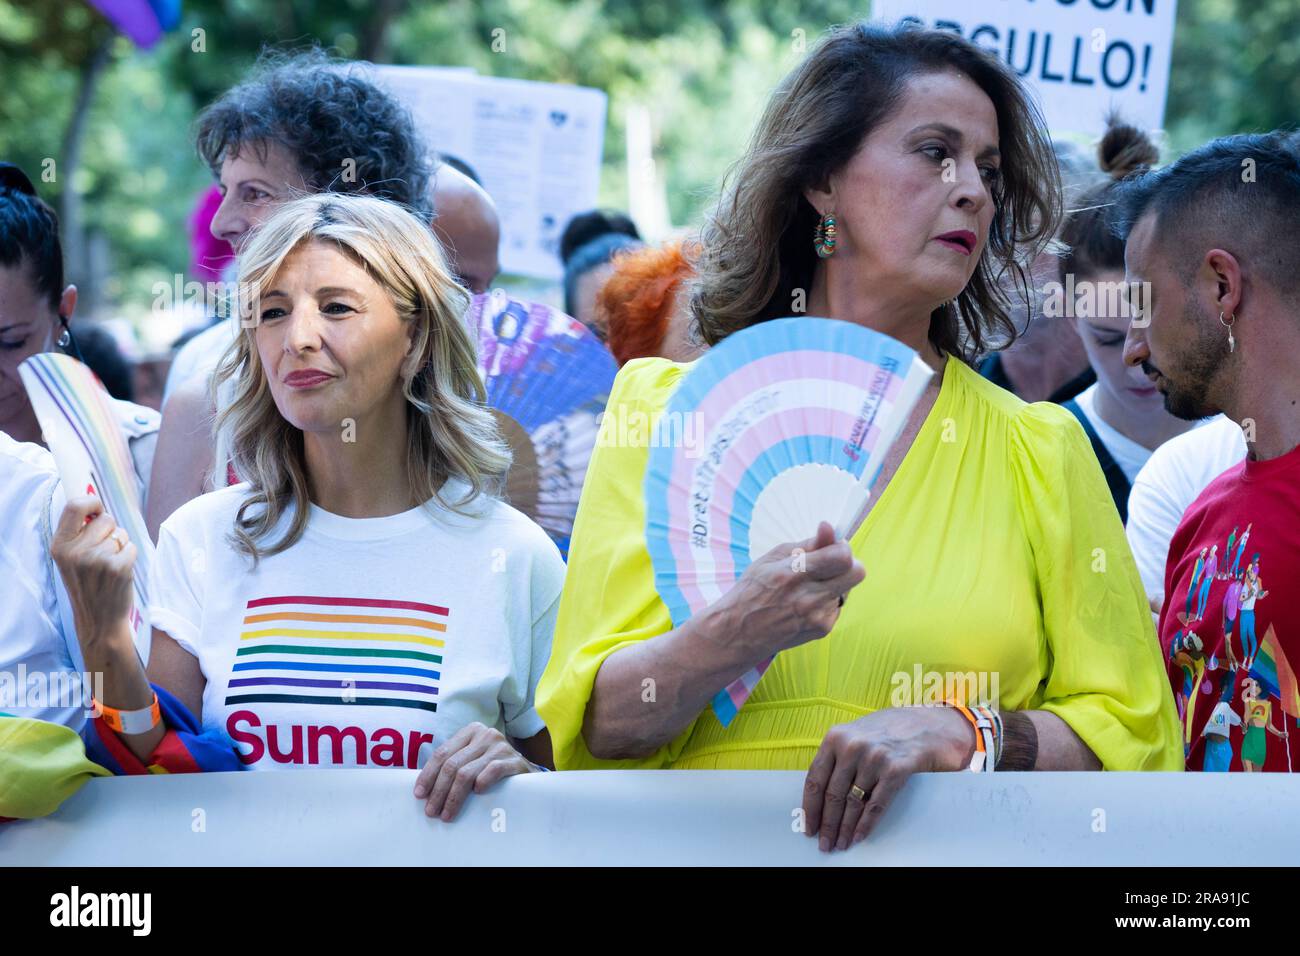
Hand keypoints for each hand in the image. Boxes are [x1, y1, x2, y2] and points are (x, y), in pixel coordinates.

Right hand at [50, 495, 137, 646]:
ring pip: (121, 533)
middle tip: (103, 552)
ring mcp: (97, 560)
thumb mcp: (71, 559)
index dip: (91, 501)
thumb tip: (94, 503)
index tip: (98, 508)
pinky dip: (130, 556)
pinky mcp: (118, 567)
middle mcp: (76, 552)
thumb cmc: (88, 584)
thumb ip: (78, 533)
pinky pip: (131, 546)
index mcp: (60, 546)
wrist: (99, 619)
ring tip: (109, 565)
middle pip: (106, 519)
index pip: (75, 506)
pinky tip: (119, 572)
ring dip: (120, 545)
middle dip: (110, 530)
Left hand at [413, 722, 531, 820]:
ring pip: (467, 772)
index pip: (442, 753)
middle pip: (452, 765)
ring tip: (446, 814)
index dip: (428, 775)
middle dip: (438, 791)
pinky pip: (492, 771)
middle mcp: (485, 734)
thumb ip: (453, 764)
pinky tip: (476, 795)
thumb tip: (424, 789)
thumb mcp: (472, 760)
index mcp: (470, 731)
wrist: (526, 773)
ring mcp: (500, 746)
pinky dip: (481, 783)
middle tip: (431, 811)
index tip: (419, 795)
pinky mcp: (514, 759)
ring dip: (453, 797)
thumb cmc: (492, 769)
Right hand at [717, 521, 864, 660]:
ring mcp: (818, 616)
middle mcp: (808, 597)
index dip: (841, 547)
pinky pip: (838, 604)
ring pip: (847, 588)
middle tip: (830, 563)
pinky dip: (826, 599)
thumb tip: (829, 528)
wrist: (738, 633)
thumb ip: (807, 544)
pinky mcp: (823, 629)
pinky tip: (805, 603)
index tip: (832, 546)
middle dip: (848, 563)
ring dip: (834, 582)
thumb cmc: (752, 590)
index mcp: (793, 574)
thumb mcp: (772, 558)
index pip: (842, 557)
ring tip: (807, 587)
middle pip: (856, 572)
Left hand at [803, 706, 975, 851]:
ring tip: (841, 843)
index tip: (808, 827)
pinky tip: (859, 836)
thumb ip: (833, 758)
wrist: (922, 724)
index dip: (810, 807)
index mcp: (835, 738)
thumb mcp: (851, 734)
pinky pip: (876, 805)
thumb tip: (817, 797)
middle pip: (833, 795)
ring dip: (845, 828)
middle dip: (827, 824)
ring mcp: (874, 759)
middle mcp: (852, 747)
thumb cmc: (882, 732)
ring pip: (853, 803)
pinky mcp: (895, 770)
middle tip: (824, 844)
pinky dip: (866, 824)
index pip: (815, 779)